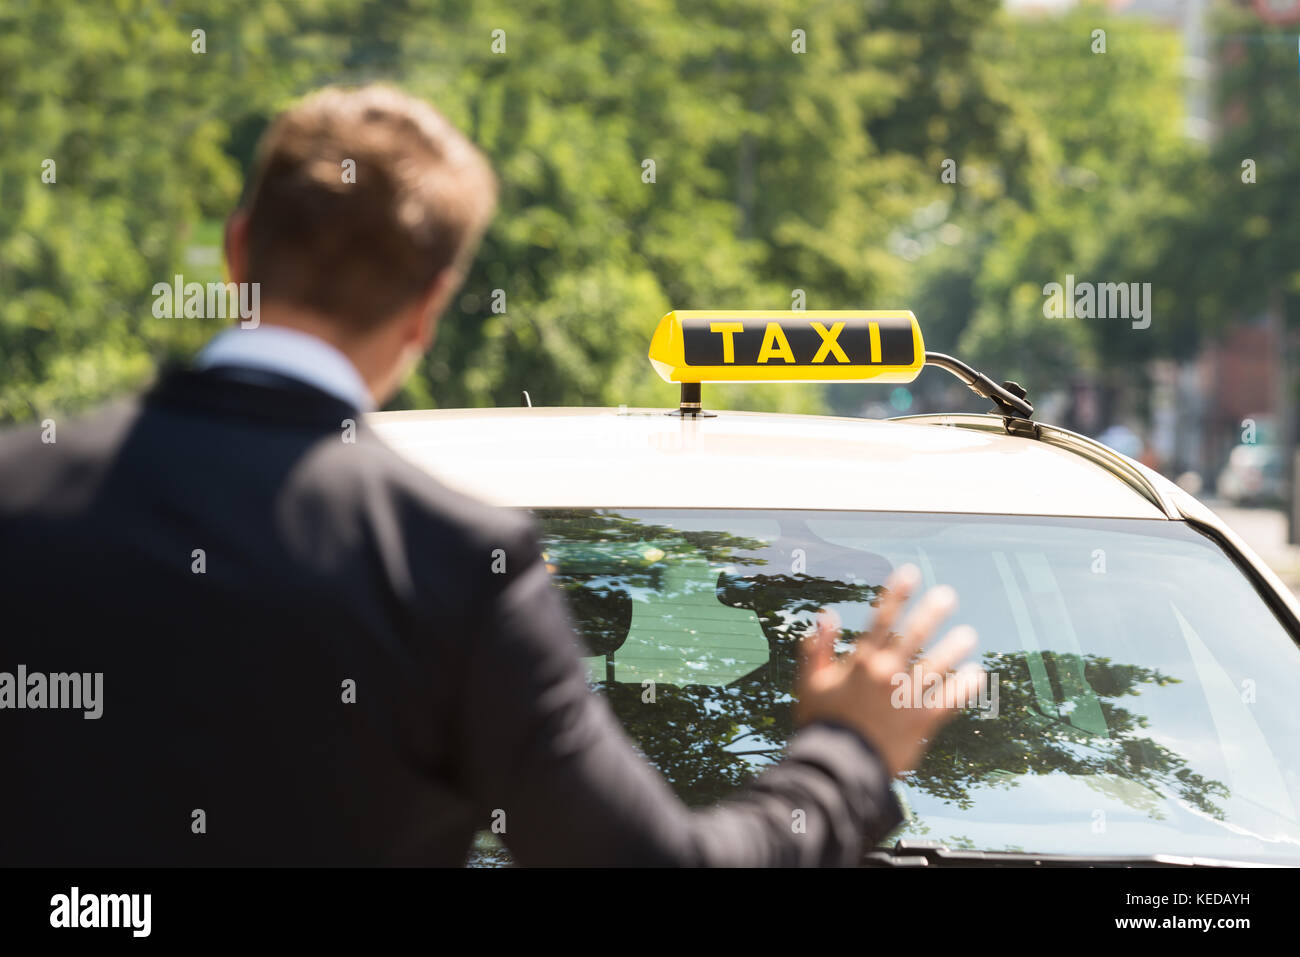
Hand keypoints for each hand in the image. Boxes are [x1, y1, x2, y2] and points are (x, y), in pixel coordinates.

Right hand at [794, 564, 983, 777]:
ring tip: (968, 634)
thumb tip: (825, 615)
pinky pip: (948, 700)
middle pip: (914, 635)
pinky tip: (975, 674)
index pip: (881, 619)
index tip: (910, 573)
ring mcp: (905, 697)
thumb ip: (817, 647)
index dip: (896, 594)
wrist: (836, 766)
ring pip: (937, 665)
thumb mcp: (810, 683)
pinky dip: (963, 686)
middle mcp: (886, 674)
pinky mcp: (920, 722)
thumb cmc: (820, 723)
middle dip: (931, 612)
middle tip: (948, 596)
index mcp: (860, 662)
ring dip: (954, 648)